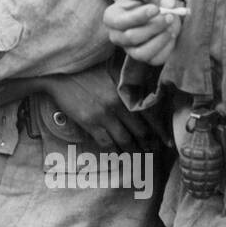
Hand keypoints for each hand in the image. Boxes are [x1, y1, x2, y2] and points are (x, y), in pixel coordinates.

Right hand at [38, 65, 160, 150]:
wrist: (58, 72)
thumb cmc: (85, 69)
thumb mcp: (110, 72)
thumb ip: (126, 85)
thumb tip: (140, 99)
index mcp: (125, 91)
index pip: (150, 115)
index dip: (160, 131)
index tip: (167, 142)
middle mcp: (118, 105)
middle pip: (140, 131)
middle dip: (149, 145)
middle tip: (154, 153)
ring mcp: (103, 114)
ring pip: (125, 140)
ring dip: (133, 151)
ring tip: (138, 158)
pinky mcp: (88, 122)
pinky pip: (106, 142)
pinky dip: (114, 151)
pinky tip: (118, 155)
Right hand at [104, 0, 185, 65]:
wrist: (156, 6)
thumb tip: (168, 4)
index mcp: (111, 17)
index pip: (122, 22)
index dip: (140, 16)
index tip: (156, 8)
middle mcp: (116, 36)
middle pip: (132, 37)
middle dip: (154, 26)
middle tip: (170, 16)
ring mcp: (130, 50)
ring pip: (142, 54)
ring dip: (160, 40)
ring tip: (171, 27)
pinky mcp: (145, 58)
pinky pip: (155, 59)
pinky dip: (167, 48)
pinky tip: (171, 34)